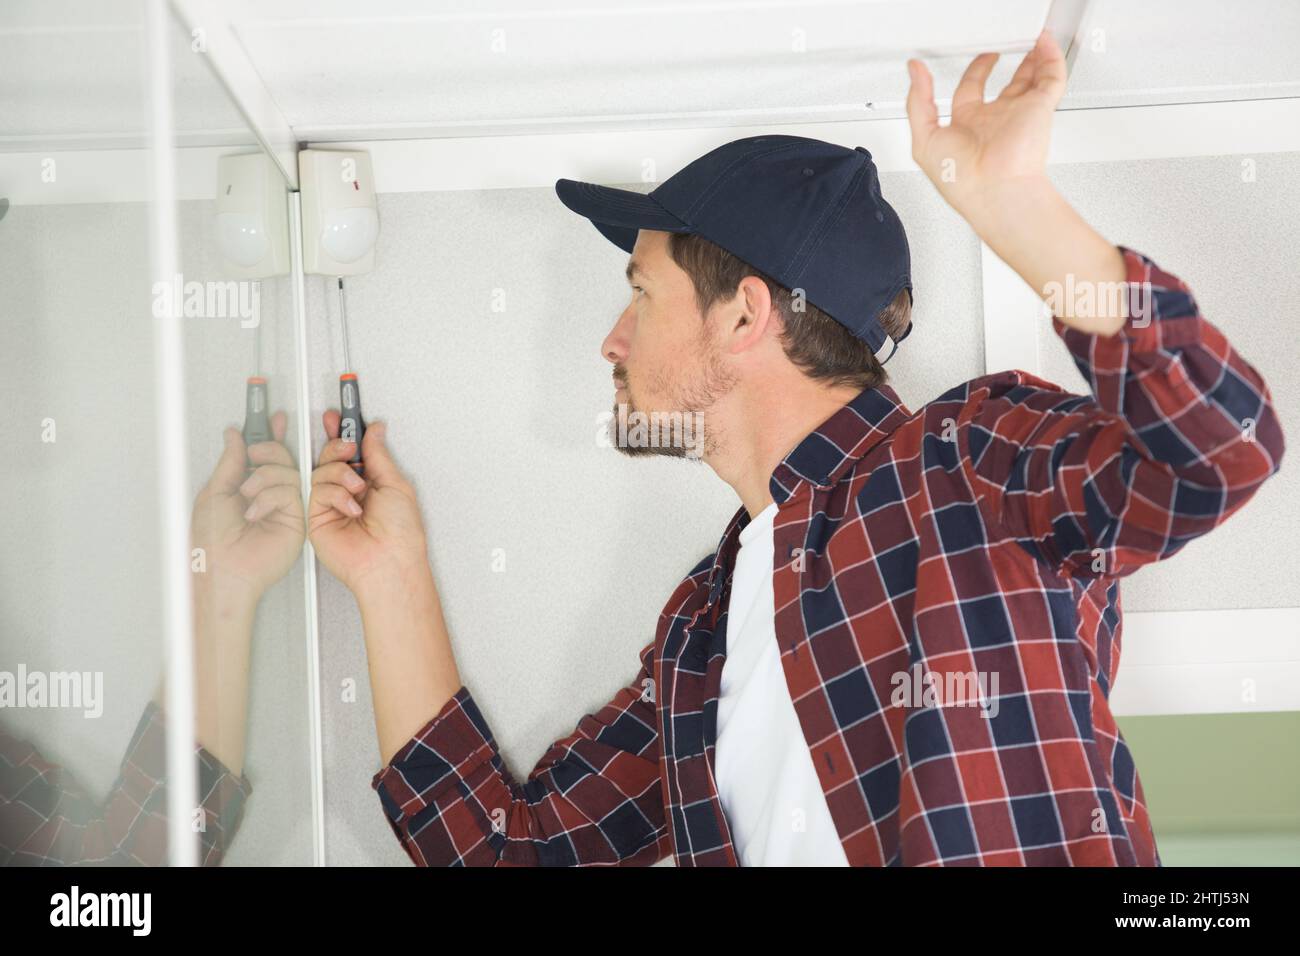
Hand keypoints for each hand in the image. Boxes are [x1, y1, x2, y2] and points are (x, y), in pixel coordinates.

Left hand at [190, 411, 305, 606]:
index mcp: (244, 485)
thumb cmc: (212, 542)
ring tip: (247, 496)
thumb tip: (234, 436)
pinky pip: (291, 490)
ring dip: (263, 478)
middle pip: (280, 455)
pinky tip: (256, 512)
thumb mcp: (215, 492)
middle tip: (254, 454)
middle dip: (267, 448)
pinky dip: (270, 497)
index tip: (268, 412)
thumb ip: (231, 461)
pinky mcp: (296, 517)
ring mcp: (283, 505)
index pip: (262, 452)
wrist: (224, 571)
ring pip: (287, 470)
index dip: (266, 432)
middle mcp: (266, 493)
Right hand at [307, 410, 428, 596]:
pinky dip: (336, 495)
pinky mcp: (316, 516)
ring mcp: (331, 503)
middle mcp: (348, 490)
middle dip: (338, 445)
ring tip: (358, 489)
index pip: (351, 450)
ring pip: (321, 469)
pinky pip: (316, 490)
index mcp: (370, 481)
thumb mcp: (395, 483)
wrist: (389, 562)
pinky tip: (351, 508)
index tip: (339, 413)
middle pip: (330, 455)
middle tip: (348, 449)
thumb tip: (375, 429)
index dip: (343, 430)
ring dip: (341, 473)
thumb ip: (378, 454)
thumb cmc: (401, 533)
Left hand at [906, 28, 1066, 217]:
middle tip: (1006, 49)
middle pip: (1005, 86)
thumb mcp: (923, 138)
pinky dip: (1052, 60)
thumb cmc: (960, 180)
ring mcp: (1017, 115)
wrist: (994, 193)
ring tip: (1034, 42)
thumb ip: (918, 102)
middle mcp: (994, 122)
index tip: (973, 59)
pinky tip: (1046, 45)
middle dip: (1008, 67)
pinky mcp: (1038, 110)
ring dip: (1033, 60)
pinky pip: (1051, 79)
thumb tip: (914, 73)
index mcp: (967, 128)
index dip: (971, 73)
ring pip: (1031, 80)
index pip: (968, 92)